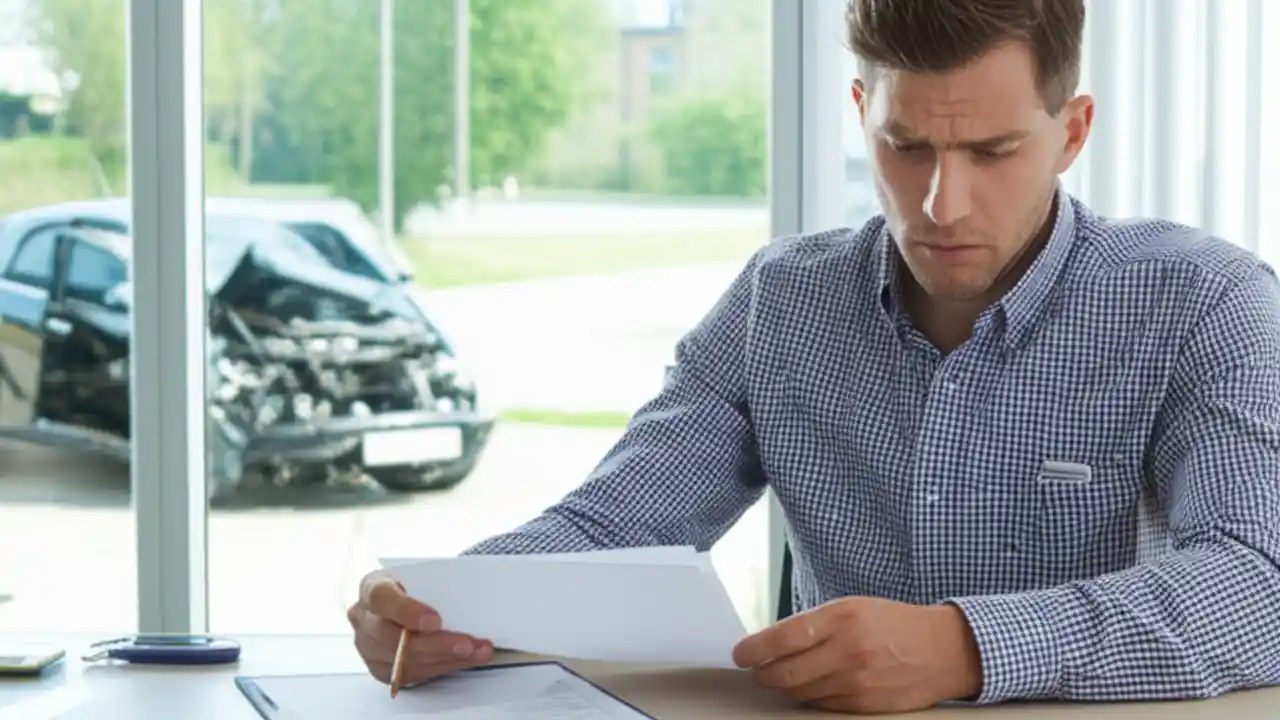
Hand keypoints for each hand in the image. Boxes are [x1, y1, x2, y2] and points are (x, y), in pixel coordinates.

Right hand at [347, 569, 493, 686]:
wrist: (405, 600)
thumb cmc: (415, 585)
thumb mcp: (421, 576)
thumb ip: (435, 585)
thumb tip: (470, 596)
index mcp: (371, 587)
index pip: (381, 598)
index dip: (407, 611)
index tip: (435, 621)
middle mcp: (363, 618)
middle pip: (393, 637)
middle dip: (435, 644)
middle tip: (466, 644)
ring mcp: (368, 646)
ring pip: (404, 661)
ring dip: (446, 659)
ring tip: (476, 652)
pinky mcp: (380, 668)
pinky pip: (412, 674)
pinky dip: (443, 667)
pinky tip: (464, 660)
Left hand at [731, 596, 982, 713]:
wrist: (943, 650)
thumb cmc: (894, 624)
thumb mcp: (853, 608)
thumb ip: (815, 625)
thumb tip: (773, 643)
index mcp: (842, 617)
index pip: (783, 637)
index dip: (755, 649)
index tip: (740, 654)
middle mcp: (848, 649)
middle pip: (785, 672)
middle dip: (763, 674)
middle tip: (757, 670)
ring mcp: (857, 681)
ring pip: (800, 692)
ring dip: (785, 687)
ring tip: (783, 677)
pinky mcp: (864, 705)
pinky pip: (822, 706)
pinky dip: (810, 697)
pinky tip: (813, 687)